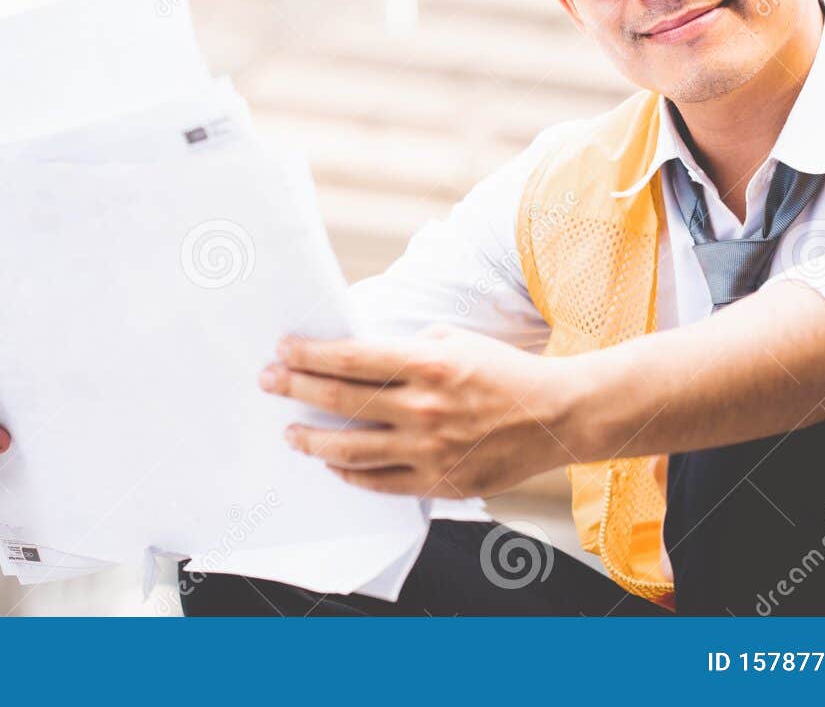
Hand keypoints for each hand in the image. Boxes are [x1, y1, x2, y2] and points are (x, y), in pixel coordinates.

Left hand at [259, 324, 587, 498]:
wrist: (555, 416)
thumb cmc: (504, 371)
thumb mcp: (455, 340)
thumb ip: (406, 349)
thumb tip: (356, 357)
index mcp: (427, 363)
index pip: (350, 358)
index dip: (309, 354)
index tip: (282, 351)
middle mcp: (423, 407)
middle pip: (339, 401)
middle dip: (295, 389)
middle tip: (269, 383)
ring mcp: (429, 449)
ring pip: (349, 450)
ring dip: (311, 441)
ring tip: (291, 433)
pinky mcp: (439, 482)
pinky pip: (379, 483)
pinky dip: (350, 474)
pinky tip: (333, 465)